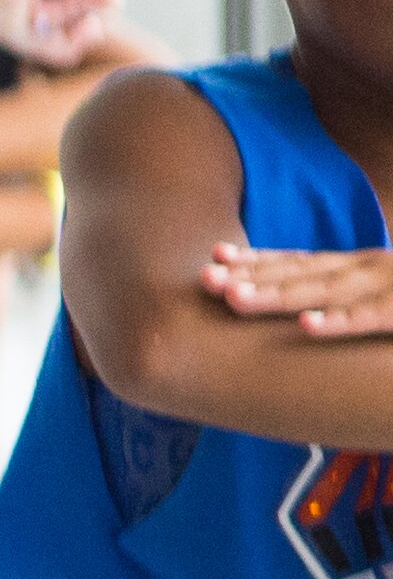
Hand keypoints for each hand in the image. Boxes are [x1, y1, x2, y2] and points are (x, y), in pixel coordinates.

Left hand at [207, 241, 392, 339]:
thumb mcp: (384, 289)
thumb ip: (349, 292)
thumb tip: (304, 304)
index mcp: (358, 265)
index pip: (299, 261)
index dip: (257, 258)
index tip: (216, 254)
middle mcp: (365, 271)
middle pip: (298, 273)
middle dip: (248, 275)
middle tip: (204, 277)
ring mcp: (384, 288)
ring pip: (322, 292)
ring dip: (276, 294)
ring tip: (234, 297)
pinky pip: (366, 319)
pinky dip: (337, 321)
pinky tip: (305, 324)